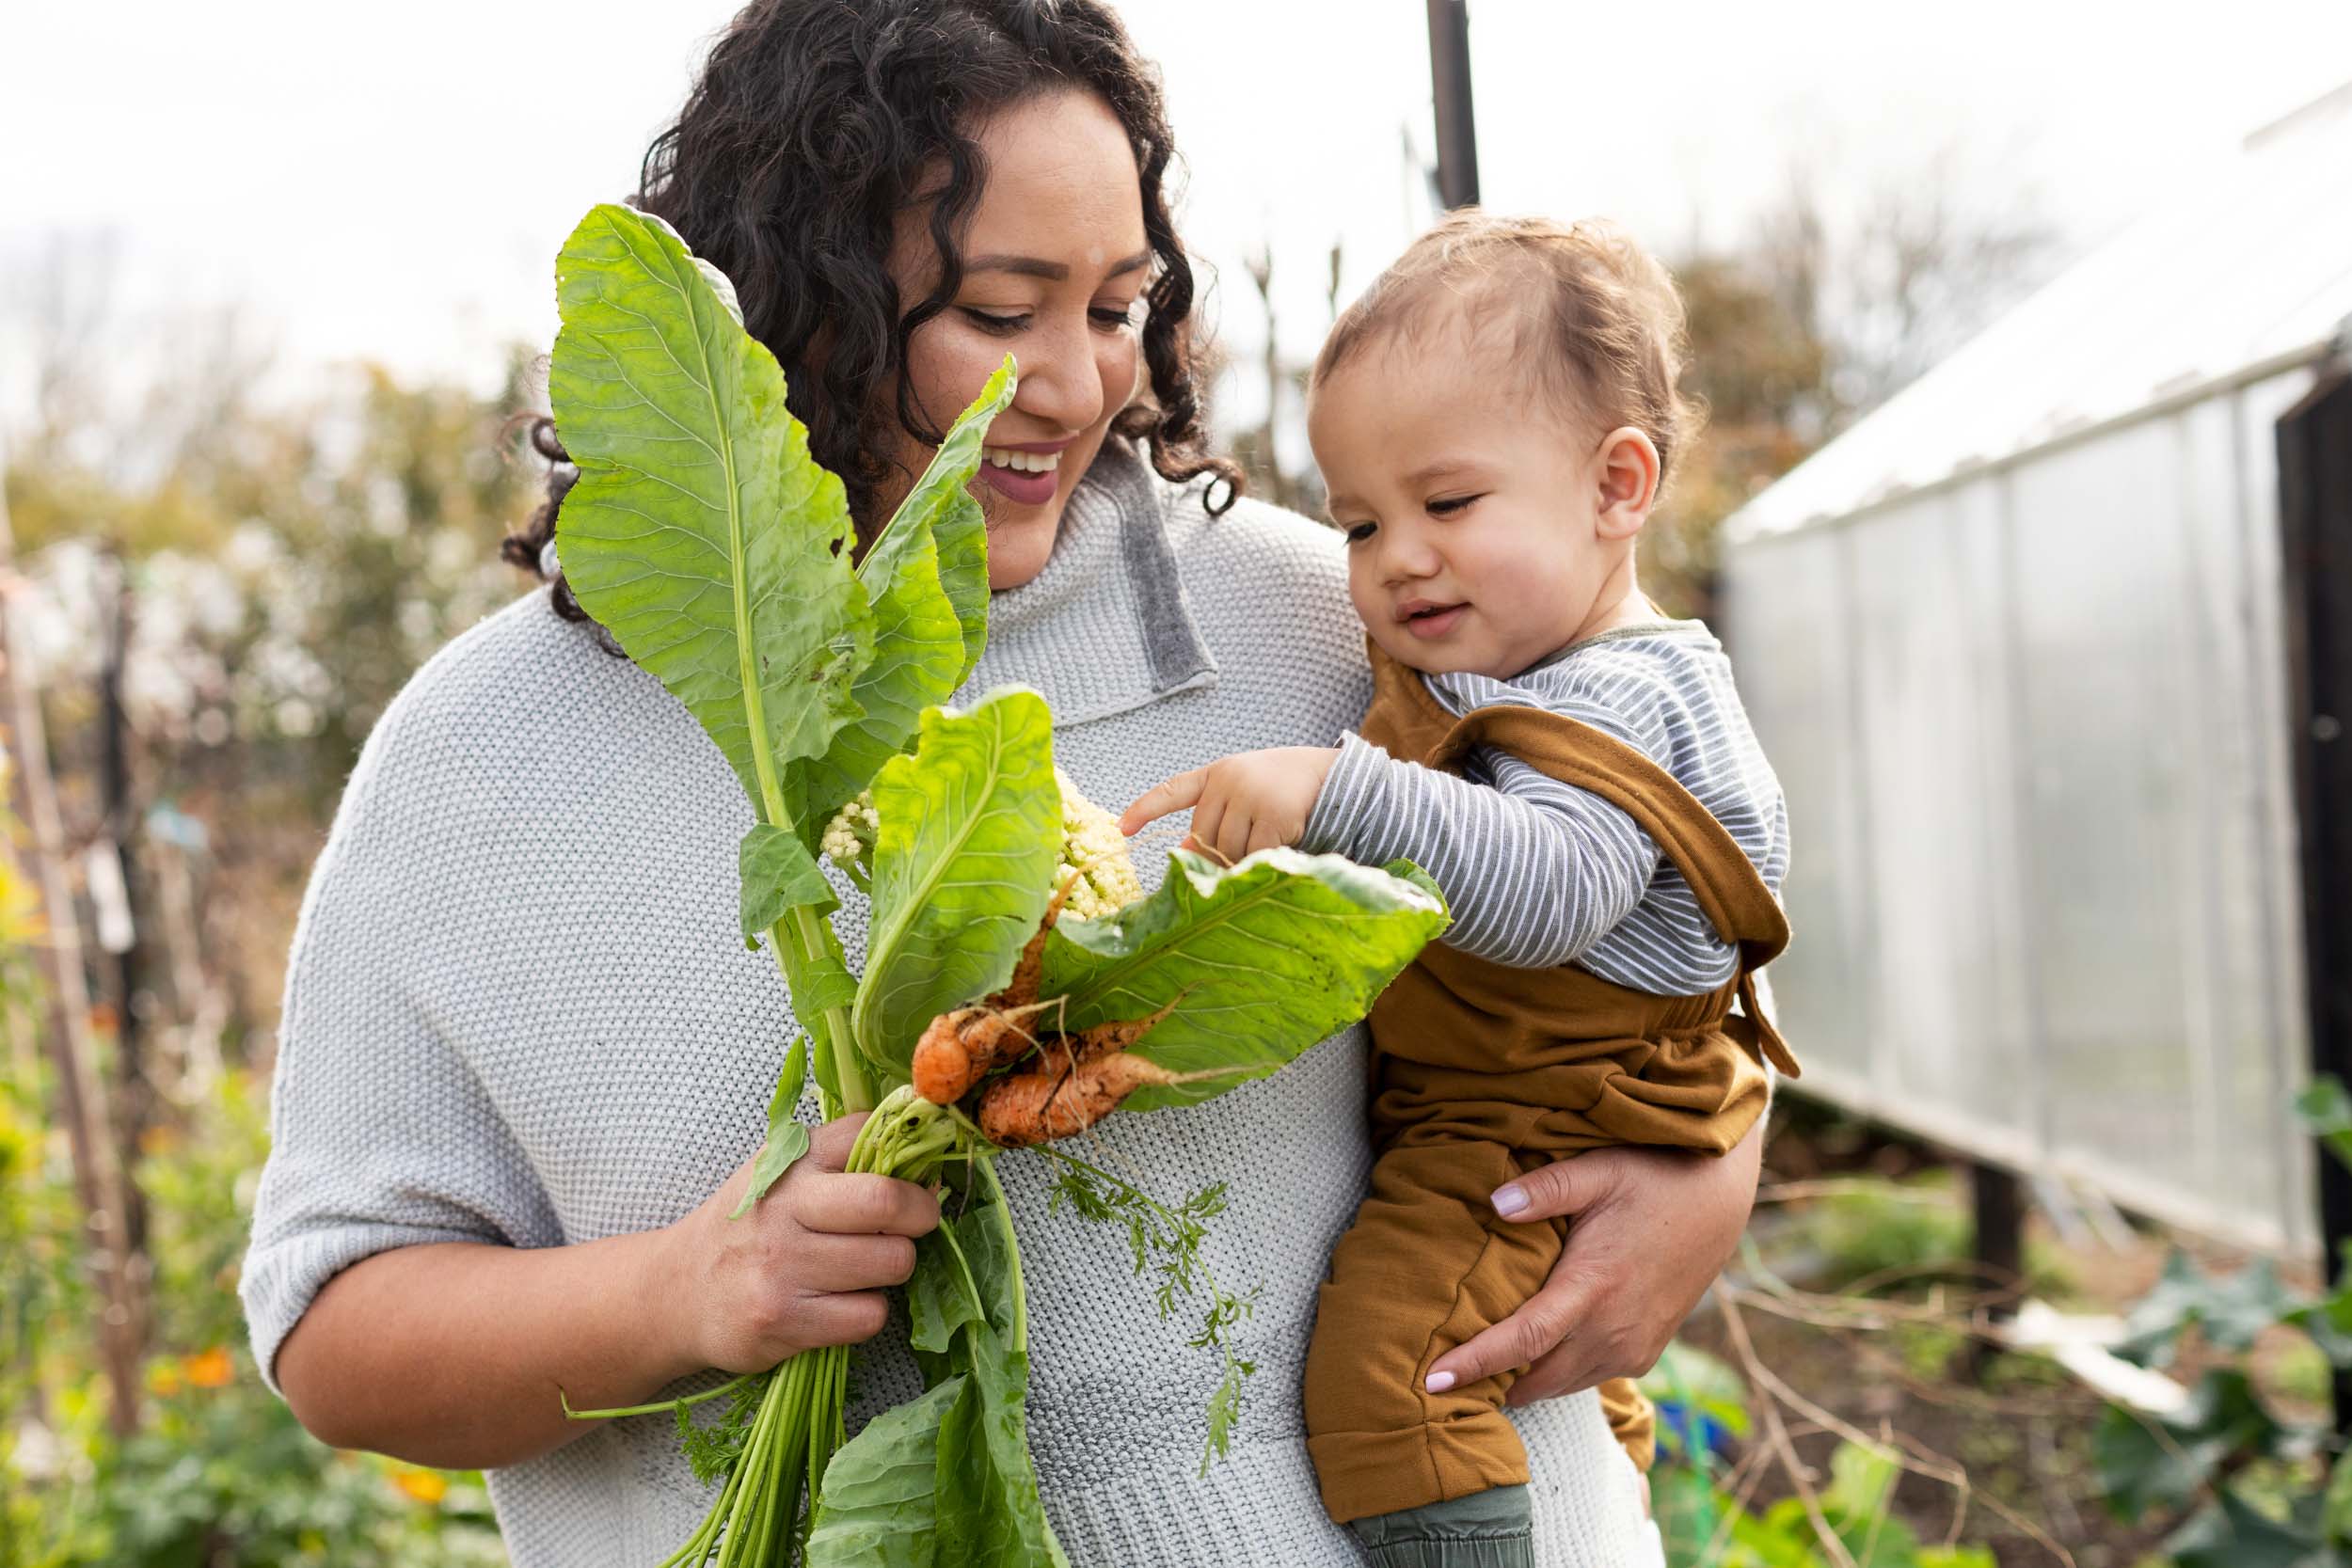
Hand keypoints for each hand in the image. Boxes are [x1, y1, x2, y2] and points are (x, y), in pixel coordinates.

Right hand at [661, 1113, 939, 1374]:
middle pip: (888, 1202)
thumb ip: (842, 1156)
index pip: (868, 1133)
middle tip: (913, 1225)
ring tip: (866, 1268)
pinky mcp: (784, 1320)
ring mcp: (782, 1266)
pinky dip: (867, 1312)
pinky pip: (869, 1316)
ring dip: (893, 1268)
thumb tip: (925, 1159)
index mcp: (791, 1161)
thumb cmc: (749, 1228)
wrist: (677, 1293)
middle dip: (920, 1215)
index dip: (907, 1158)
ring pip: (891, 1263)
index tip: (913, 1179)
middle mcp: (784, 1207)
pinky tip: (841, 1304)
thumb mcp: (781, 1172)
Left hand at [1119, 747, 1338, 864]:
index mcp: (1217, 773)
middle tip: (1237, 855)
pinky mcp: (1274, 815)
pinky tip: (1279, 844)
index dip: (1145, 810)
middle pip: (1203, 836)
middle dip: (1215, 854)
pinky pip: (1254, 854)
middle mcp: (1229, 781)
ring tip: (1263, 844)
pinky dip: (1261, 859)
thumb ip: (1216, 815)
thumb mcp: (1243, 792)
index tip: (1121, 829)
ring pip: (1227, 849)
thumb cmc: (1280, 790)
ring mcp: (1251, 796)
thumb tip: (1186, 852)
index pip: (1173, 791)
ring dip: (1240, 859)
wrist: (1330, 776)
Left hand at [1425, 1121, 1762, 1404]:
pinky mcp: (1644, 1354)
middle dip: (1487, 1385)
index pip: (1522, 1340)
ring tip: (1473, 1374)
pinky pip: (1586, 1377)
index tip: (1431, 1379)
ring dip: (1520, 1382)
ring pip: (1561, 1384)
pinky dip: (1552, 1375)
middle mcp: (1614, 1330)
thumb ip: (1544, 1189)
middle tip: (1438, 1383)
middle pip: (1536, 1378)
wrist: (1718, 1203)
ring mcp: (1632, 1348)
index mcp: (1594, 1287)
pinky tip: (1527, 1358)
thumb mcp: (1599, 1170)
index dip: (1475, 1363)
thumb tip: (1491, 1203)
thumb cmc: (1653, 1178)